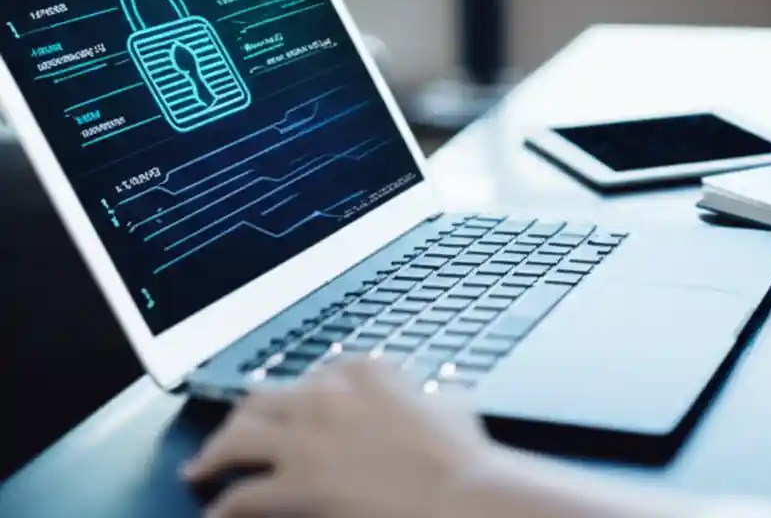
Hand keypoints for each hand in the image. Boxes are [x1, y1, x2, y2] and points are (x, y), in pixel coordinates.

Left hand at [183, 360, 496, 517]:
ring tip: (200, 468)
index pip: (316, 374)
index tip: (298, 405)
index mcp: (362, 371)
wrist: (462, 493)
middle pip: (263, 398)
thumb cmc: (465, 455)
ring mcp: (306, 439)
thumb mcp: (447, 401)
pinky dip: (223, 506)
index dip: (302, 394)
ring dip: (214, 453)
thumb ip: (421, 393)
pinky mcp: (295, 484)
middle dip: (244, 416)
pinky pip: (241, 496)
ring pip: (237, 437)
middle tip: (234, 432)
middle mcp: (326, 395)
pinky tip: (215, 514)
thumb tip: (427, 396)